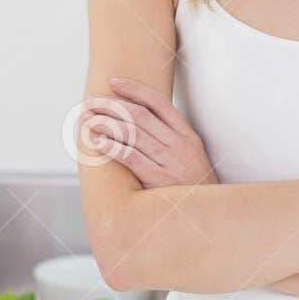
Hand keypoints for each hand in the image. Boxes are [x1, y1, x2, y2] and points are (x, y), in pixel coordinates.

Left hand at [79, 76, 219, 188]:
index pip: (159, 103)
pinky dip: (112, 146)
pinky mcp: (160, 180)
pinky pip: (132, 157)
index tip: (113, 82)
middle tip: (90, 100)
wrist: (211, 217)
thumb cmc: (195, 189)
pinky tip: (97, 140)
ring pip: (133, 133)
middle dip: (111, 104)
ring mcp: (170, 162)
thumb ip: (172, 140)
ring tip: (87, 118)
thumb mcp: (192, 158)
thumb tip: (140, 124)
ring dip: (106, 122)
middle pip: (140, 115)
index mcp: (187, 136)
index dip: (134, 89)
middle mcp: (179, 145)